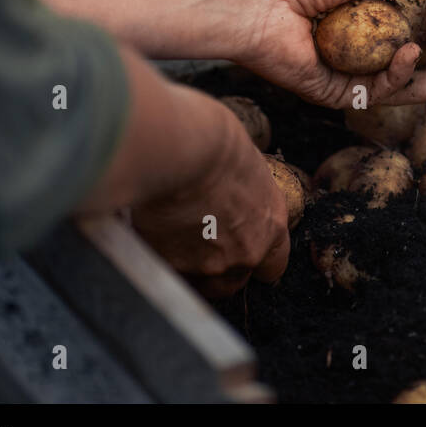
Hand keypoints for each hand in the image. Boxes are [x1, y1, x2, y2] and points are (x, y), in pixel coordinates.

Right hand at [129, 100, 289, 297]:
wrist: (182, 151)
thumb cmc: (215, 142)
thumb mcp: (246, 165)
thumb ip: (243, 194)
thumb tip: (228, 194)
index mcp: (271, 224)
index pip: (274, 264)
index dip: (257, 261)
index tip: (241, 251)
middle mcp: (246, 252)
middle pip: (234, 282)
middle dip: (219, 268)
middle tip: (200, 242)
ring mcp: (209, 264)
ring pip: (199, 284)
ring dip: (189, 268)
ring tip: (173, 239)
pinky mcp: (173, 266)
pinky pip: (166, 272)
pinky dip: (159, 258)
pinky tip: (151, 234)